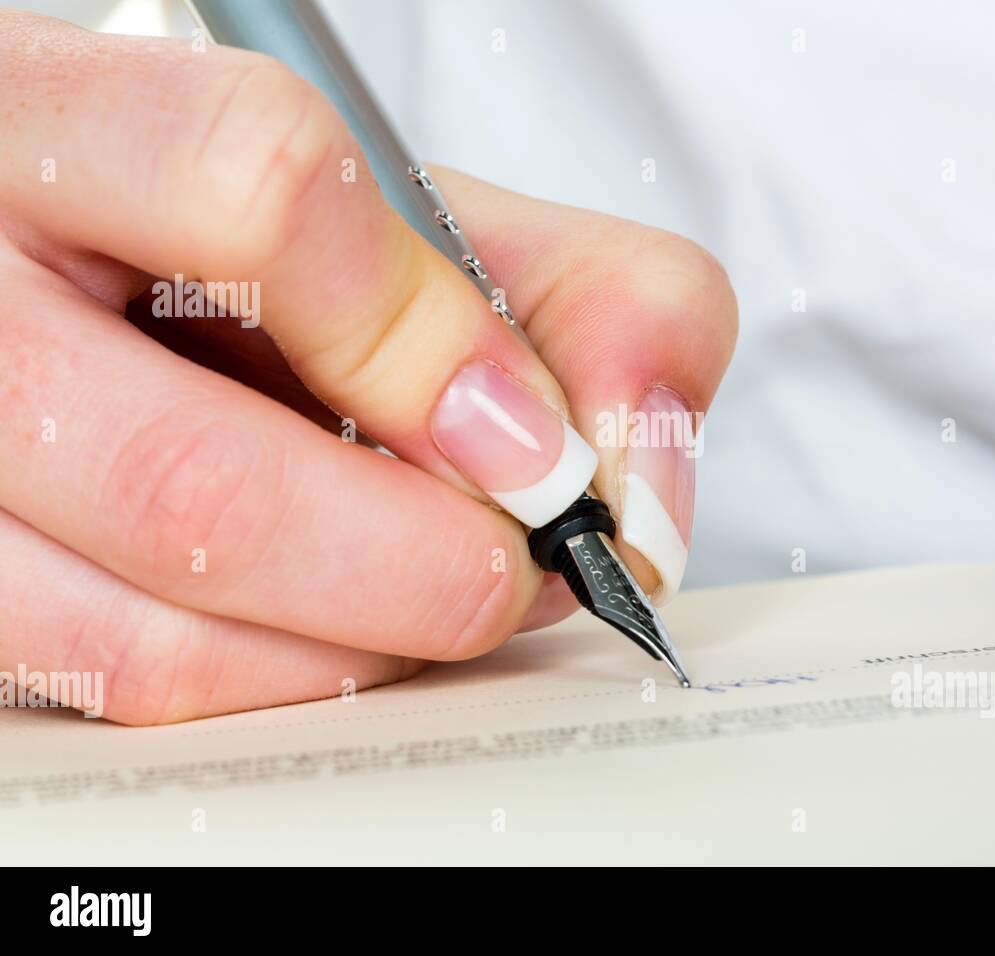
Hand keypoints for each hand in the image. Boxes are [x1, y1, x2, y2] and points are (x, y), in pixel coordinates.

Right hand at [0, 12, 736, 722]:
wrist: (86, 272)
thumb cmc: (256, 238)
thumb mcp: (426, 219)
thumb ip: (586, 298)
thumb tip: (638, 477)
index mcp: (56, 126)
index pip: (253, 186)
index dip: (427, 337)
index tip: (524, 433)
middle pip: (197, 481)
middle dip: (424, 561)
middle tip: (515, 560)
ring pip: (148, 637)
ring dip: (358, 645)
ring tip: (432, 588)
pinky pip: (124, 699)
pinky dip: (280, 683)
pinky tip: (333, 623)